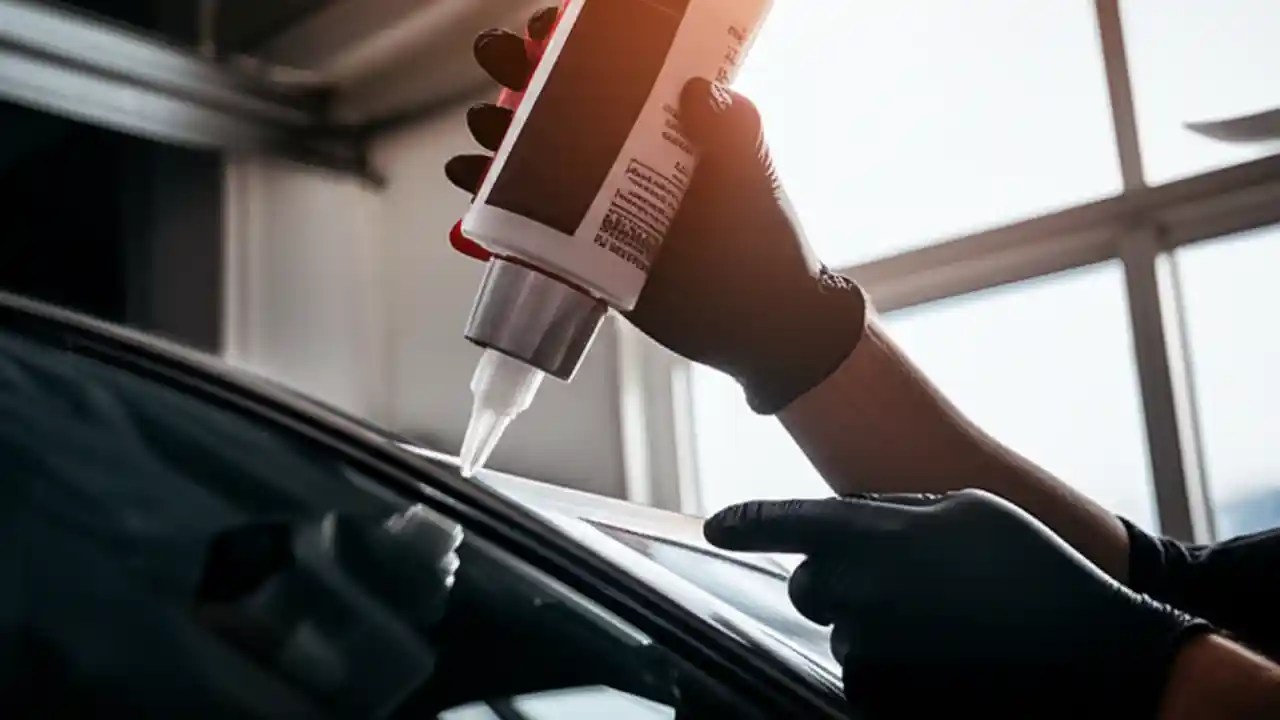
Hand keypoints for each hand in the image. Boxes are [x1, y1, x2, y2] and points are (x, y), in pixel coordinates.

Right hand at [446, 6, 866, 412]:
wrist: (755, 324)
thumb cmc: (763, 244)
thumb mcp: (752, 181)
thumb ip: (733, 133)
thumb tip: (698, 89)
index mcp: (663, 122)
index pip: (610, 64)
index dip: (570, 39)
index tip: (542, 29)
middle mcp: (622, 153)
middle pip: (557, 102)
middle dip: (516, 72)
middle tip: (493, 57)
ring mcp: (596, 200)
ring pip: (531, 156)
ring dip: (497, 131)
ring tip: (481, 125)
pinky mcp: (578, 247)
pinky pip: (523, 217)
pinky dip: (489, 197)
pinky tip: (467, 182)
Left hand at [704, 490, 1211, 717]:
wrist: (1091, 654)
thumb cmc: (1034, 570)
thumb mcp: (969, 510)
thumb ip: (896, 508)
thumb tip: (849, 518)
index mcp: (878, 533)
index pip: (786, 522)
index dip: (746, 522)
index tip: (716, 527)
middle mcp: (862, 590)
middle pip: (806, 585)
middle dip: (832, 581)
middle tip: (895, 582)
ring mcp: (871, 649)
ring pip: (841, 633)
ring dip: (873, 626)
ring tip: (944, 622)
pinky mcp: (883, 697)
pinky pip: (863, 675)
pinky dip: (891, 666)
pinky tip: (943, 655)